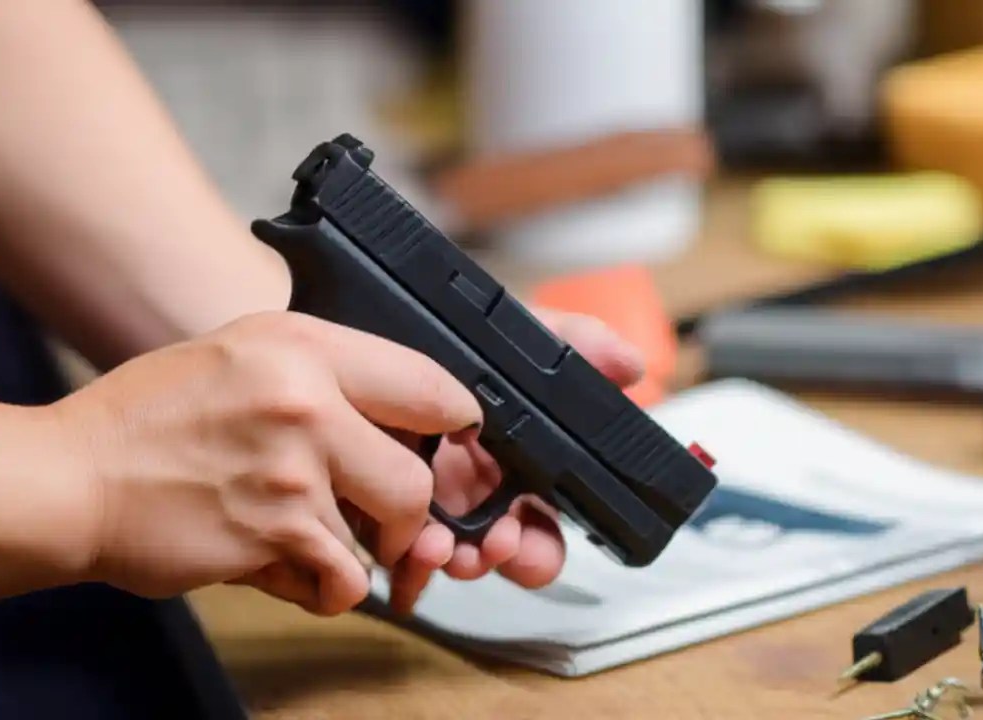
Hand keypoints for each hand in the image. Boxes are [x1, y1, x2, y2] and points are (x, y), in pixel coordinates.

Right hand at [54, 311, 480, 615]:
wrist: (72, 479)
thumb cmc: (148, 419)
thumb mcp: (238, 353)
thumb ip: (318, 369)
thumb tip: (397, 407)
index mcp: (303, 346)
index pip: (428, 382)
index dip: (451, 425)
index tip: (449, 443)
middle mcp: (307, 401)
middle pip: (419, 477)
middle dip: (406, 512)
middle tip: (380, 518)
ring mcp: (293, 471)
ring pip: (384, 535)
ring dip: (356, 551)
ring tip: (310, 541)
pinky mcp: (274, 535)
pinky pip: (343, 581)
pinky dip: (323, 588)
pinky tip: (289, 569)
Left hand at [385, 308, 646, 613]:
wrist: (351, 319)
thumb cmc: (433, 336)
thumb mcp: (506, 331)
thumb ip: (572, 341)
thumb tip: (631, 365)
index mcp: (506, 459)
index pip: (537, 519)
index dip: (539, 542)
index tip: (531, 544)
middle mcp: (468, 487)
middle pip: (499, 547)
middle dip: (503, 558)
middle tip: (495, 547)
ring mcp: (421, 499)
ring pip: (450, 555)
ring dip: (455, 561)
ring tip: (443, 546)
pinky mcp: (373, 503)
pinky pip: (395, 551)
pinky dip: (405, 562)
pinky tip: (405, 551)